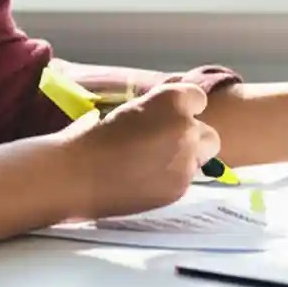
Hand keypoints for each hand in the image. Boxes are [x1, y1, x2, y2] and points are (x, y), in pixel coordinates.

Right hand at [59, 83, 220, 218]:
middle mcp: (186, 128)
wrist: (78, 174)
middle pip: (209, 134)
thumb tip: (173, 106)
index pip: (199, 98)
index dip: (185, 108)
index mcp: (172, 100)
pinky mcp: (179, 187)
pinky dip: (172, 179)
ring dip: (186, 159)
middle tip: (166, 144)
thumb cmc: (94, 135)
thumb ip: (159, 107)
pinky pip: (185, 180)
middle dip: (193, 138)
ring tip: (154, 164)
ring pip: (201, 159)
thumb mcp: (130, 108)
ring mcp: (186, 161)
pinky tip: (147, 180)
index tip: (169, 116)